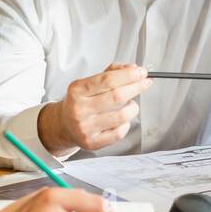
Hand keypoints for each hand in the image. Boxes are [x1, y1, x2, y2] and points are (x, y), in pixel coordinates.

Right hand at [37, 62, 152, 151]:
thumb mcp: (90, 82)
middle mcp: (80, 109)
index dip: (128, 75)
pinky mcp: (93, 142)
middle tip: (145, 83)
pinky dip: (126, 123)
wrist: (65, 125)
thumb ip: (111, 73)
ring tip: (130, 103)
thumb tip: (132, 69)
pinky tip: (121, 119)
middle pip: (117, 97)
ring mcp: (86, 128)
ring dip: (132, 107)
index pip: (107, 80)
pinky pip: (120, 132)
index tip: (141, 72)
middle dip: (136, 87)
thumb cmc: (81, 101)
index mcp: (77, 91)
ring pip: (122, 116)